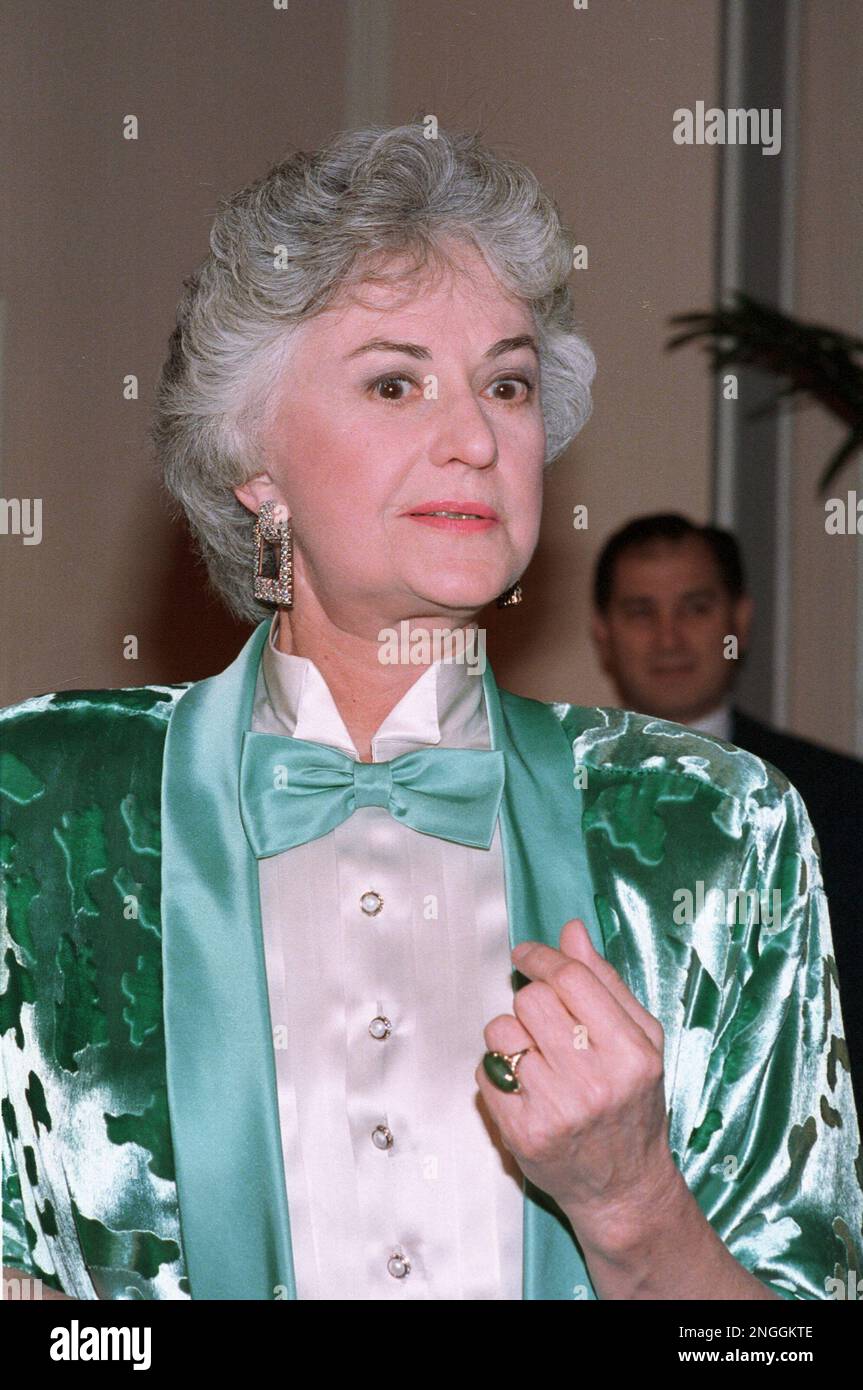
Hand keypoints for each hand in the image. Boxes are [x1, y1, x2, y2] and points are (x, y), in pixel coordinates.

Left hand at [475, 918, 680, 1253]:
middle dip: (532, 1001)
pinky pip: (484, 1072)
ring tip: (536, 1056)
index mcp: (630, 1053)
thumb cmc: (633, 1105)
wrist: (623, 1187)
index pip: (572, 979)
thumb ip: (605, 982)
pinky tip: (524, 1085)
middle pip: (531, 1000)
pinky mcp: (522, 1133)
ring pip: (501, 1031)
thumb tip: (571, 930)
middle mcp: (595, 1082)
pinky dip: (496, 1070)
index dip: (541, 957)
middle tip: (546, 1023)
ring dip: (511, 1035)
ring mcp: (556, 1110)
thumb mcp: (641, 1041)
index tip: (527, 954)